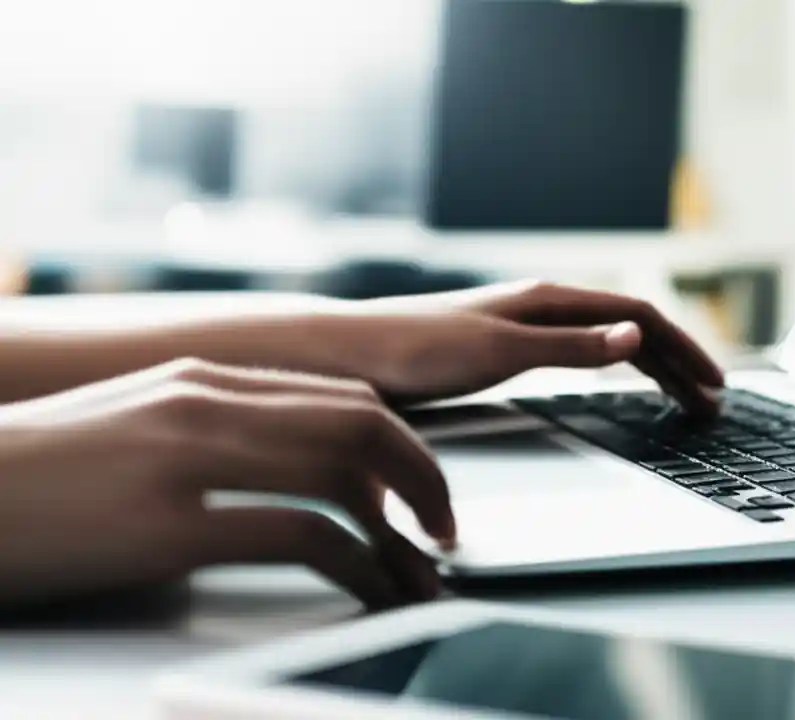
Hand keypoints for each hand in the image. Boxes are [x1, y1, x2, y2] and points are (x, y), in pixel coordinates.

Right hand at [0, 358, 452, 608]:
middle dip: (424, 478)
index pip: (340, 395)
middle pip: (360, 422)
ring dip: (399, 534)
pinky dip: (356, 568)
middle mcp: (204, 404)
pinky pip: (300, 537)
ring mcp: (186, 458)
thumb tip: (294, 471)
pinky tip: (370, 593)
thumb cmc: (37, 477)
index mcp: (201, 380)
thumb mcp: (134, 427)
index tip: (422, 491)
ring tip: (419, 577)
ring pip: (342, 475)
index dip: (402, 445)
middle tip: (446, 529)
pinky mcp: (167, 525)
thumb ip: (215, 432)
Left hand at [329, 281, 725, 414]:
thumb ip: (571, 346)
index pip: (640, 316)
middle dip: (678, 363)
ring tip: (681, 400)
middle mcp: (543, 307)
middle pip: (631, 328)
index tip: (715, 386)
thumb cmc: (414, 351)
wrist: (349, 358)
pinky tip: (620, 388)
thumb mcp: (500, 352)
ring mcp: (527, 327)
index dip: (685, 350)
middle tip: (711, 402)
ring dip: (652, 369)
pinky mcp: (507, 351)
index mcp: (550, 300)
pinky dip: (617, 373)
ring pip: (609, 342)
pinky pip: (583, 356)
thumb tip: (638, 334)